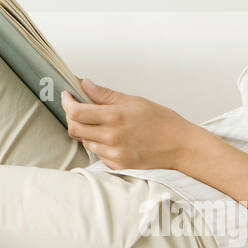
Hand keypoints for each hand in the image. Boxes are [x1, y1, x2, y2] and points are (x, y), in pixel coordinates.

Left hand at [61, 77, 200, 172]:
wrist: (181, 146)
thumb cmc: (161, 121)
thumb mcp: (133, 101)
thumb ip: (105, 94)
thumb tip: (84, 83)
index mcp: (115, 117)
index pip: (76, 112)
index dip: (67, 102)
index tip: (67, 96)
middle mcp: (111, 137)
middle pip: (74, 128)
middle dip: (71, 116)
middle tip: (78, 108)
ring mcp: (114, 153)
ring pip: (84, 141)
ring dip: (85, 131)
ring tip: (100, 123)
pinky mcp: (117, 165)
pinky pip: (97, 154)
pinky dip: (98, 144)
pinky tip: (111, 137)